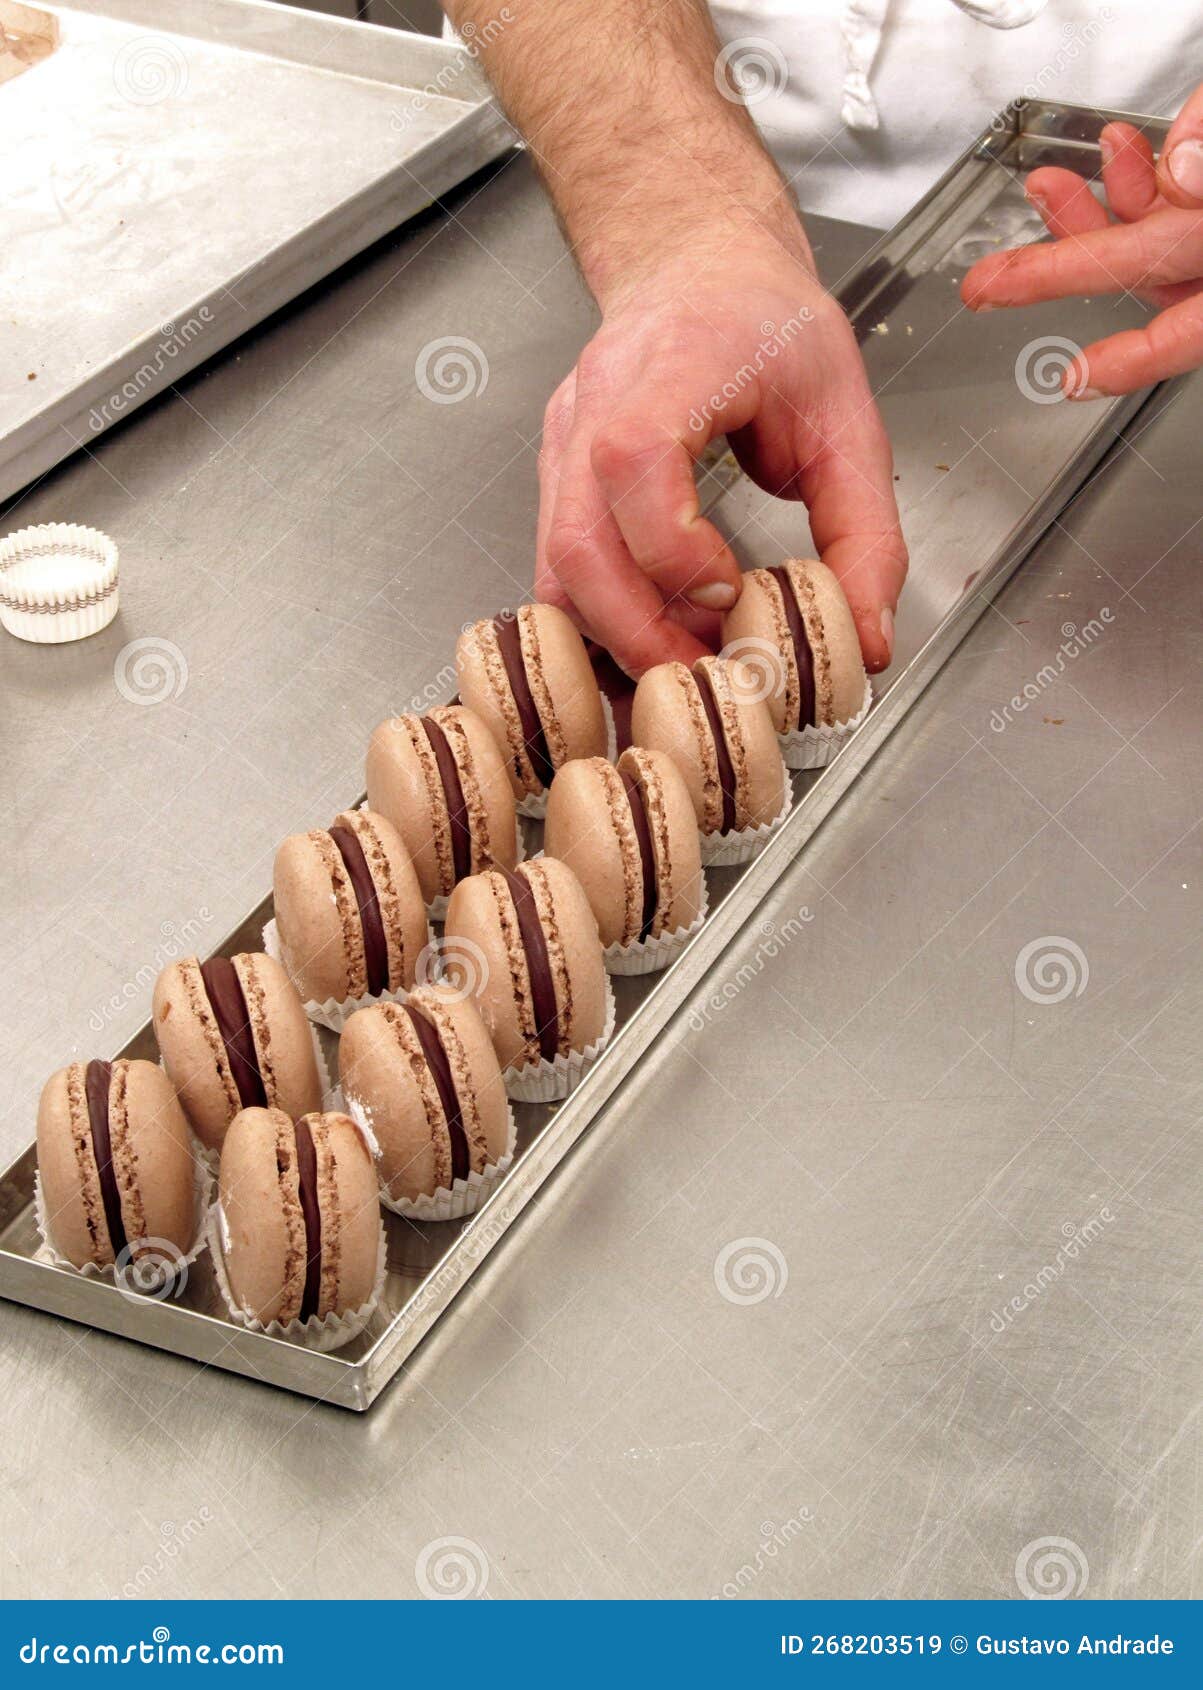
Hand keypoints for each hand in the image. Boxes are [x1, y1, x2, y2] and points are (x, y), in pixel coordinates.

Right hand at [535, 237, 906, 676]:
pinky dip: (600, 617)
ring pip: (554, 568)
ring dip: (614, 635)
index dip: (674, 549)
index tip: (729, 591)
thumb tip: (866, 638)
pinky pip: (556, 566)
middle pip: (577, 541)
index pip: (634, 461)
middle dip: (638, 630)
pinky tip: (651, 633)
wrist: (698, 264)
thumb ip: (866, 531)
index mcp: (672, 367)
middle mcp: (598, 405)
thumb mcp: (848, 417)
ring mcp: (564, 442)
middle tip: (705, 668)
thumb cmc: (767, 324)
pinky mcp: (557, 477)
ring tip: (683, 658)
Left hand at [961, 86, 1202, 395]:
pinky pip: (1174, 189)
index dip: (1130, 361)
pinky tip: (1111, 147)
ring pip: (1149, 232)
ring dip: (1090, 207)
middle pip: (1143, 273)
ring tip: (1043, 187)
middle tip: (987, 283)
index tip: (1072, 380)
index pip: (1184, 331)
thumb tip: (1185, 170)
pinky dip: (1138, 170)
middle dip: (1059, 268)